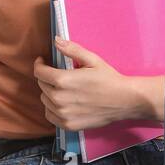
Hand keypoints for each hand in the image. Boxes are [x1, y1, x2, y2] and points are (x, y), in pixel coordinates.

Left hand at [33, 38, 155, 130]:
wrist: (125, 101)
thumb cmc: (109, 79)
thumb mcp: (92, 59)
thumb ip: (72, 49)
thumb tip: (56, 40)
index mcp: (63, 80)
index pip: (39, 72)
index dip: (40, 65)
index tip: (43, 62)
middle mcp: (59, 98)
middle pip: (42, 86)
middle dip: (46, 78)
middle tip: (57, 75)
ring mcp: (63, 113)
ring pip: (45, 100)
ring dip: (49, 93)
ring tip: (62, 89)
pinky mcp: (68, 125)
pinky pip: (50, 115)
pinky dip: (52, 109)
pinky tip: (63, 103)